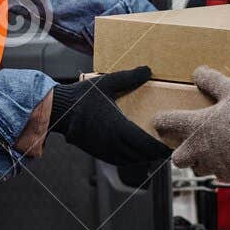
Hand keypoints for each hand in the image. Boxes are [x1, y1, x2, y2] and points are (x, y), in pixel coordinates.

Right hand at [47, 66, 171, 165]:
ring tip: (154, 149)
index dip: (161, 148)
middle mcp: (113, 143)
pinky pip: (119, 160)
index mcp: (119, 128)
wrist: (58, 110)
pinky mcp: (97, 152)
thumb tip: (148, 69)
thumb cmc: (82, 96)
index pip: (146, 145)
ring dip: (143, 157)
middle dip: (156, 153)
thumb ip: (129, 77)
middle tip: (167, 147)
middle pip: (142, 155)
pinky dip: (130, 159)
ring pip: (131, 160)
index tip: (171, 146)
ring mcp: (105, 150)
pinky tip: (135, 151)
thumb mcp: (107, 83)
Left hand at [152, 66, 229, 182]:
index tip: (161, 120)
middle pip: (177, 158)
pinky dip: (226, 168)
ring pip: (199, 168)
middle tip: (191, 142)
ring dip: (203, 161)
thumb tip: (199, 72)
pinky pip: (222, 175)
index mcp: (196, 126)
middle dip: (181, 152)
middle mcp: (200, 150)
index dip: (160, 120)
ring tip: (217, 150)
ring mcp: (215, 166)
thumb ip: (212, 81)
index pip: (166, 122)